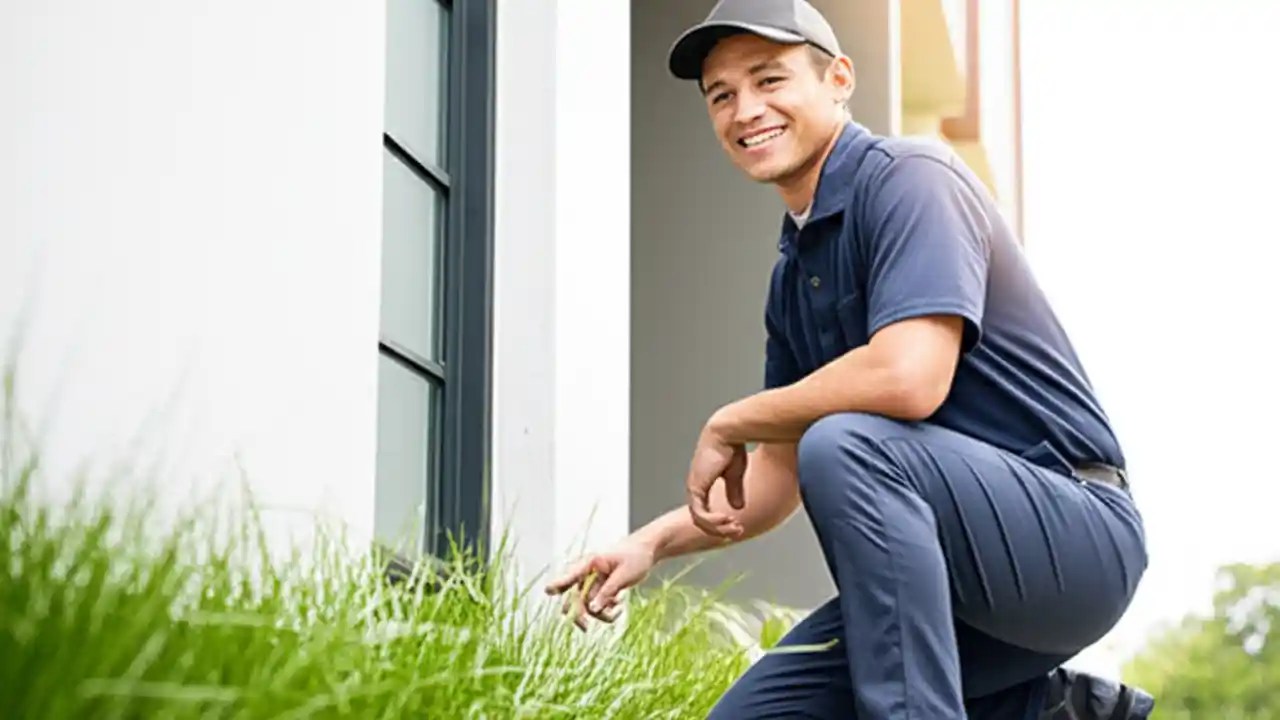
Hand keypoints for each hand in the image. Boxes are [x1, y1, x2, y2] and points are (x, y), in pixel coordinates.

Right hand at [544, 538, 655, 630]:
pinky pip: (596, 605)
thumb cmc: (635, 557)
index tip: (548, 590)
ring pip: (586, 605)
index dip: (558, 583)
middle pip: (574, 597)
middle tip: (586, 628)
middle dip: (579, 614)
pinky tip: (619, 603)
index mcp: (591, 563)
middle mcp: (587, 573)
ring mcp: (592, 582)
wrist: (646, 552)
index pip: (571, 575)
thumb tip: (592, 609)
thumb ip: (607, 592)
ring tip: (618, 608)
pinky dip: (606, 609)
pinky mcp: (599, 589)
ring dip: (600, 613)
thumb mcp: (623, 576)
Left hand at [685, 420, 747, 538]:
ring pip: (699, 520)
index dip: (720, 523)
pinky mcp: (696, 487)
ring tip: (734, 528)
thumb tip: (737, 508)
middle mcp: (695, 488)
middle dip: (720, 530)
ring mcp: (693, 488)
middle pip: (701, 520)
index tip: (737, 525)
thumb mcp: (735, 474)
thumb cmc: (731, 448)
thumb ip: (734, 491)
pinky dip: (712, 521)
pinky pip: (700, 514)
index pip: (705, 512)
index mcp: (702, 484)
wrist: (728, 433)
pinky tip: (727, 520)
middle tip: (738, 532)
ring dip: (718, 528)